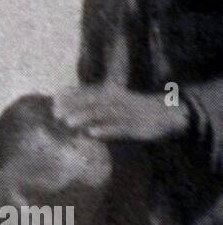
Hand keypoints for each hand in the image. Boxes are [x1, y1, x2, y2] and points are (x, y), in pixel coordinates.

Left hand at [54, 86, 189, 141]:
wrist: (170, 113)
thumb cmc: (137, 109)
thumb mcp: (118, 102)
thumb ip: (97, 104)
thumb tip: (70, 109)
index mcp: (116, 93)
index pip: (91, 91)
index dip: (73, 94)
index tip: (54, 97)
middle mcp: (121, 101)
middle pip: (95, 101)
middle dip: (75, 105)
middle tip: (55, 112)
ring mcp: (129, 114)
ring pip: (106, 114)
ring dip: (86, 117)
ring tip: (68, 122)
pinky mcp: (138, 128)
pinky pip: (121, 129)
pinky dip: (106, 130)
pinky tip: (92, 133)